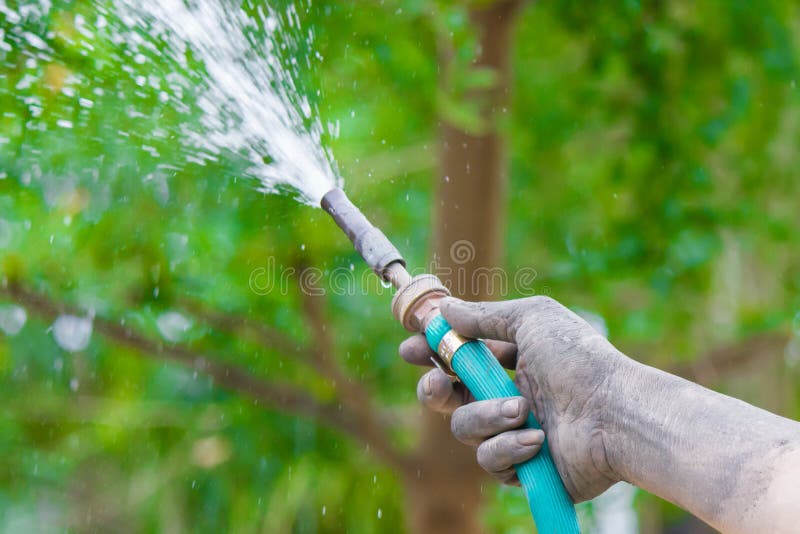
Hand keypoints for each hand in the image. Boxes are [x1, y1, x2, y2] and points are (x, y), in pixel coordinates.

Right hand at [400, 295, 628, 501]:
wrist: (617, 412)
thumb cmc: (579, 358)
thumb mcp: (532, 319)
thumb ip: (484, 316)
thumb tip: (445, 307)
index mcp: (510, 361)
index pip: (458, 357)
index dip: (431, 353)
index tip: (410, 348)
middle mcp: (508, 395)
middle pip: (449, 397)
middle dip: (434, 390)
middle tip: (438, 386)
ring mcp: (514, 432)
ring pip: (465, 427)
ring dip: (487, 416)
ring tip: (522, 409)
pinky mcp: (523, 467)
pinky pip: (490, 459)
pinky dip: (509, 447)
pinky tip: (537, 439)